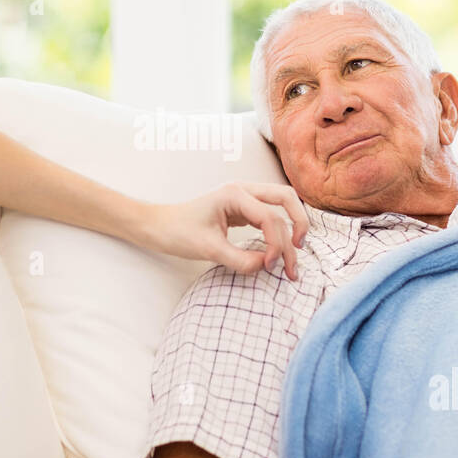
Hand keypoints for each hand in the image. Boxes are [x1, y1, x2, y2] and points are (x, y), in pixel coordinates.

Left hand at [140, 182, 308, 280]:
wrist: (158, 227)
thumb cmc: (177, 232)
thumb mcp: (208, 249)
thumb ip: (239, 259)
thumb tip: (266, 266)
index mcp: (234, 194)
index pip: (269, 216)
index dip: (276, 243)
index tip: (269, 265)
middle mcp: (243, 190)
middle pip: (286, 198)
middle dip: (298, 223)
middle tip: (299, 250)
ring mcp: (244, 198)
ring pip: (281, 206)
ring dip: (291, 228)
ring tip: (293, 259)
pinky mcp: (243, 209)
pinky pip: (270, 216)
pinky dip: (279, 232)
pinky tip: (280, 252)